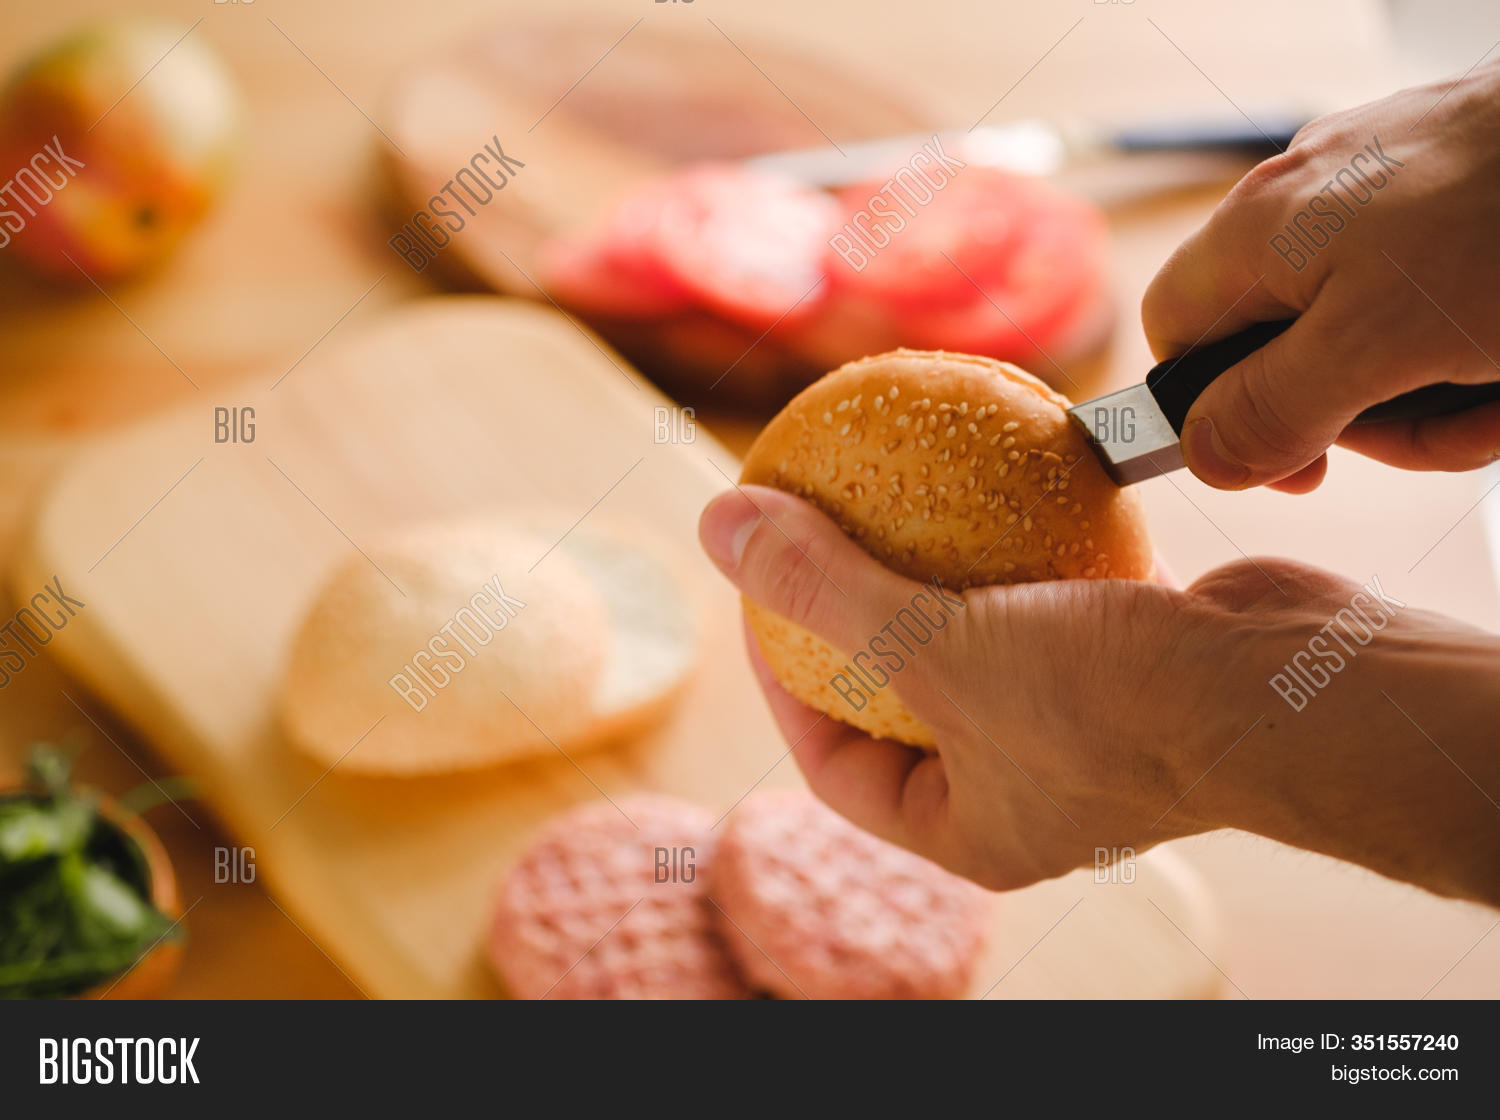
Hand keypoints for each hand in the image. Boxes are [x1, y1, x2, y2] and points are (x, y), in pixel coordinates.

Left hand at [701, 486, 1499, 904]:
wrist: (1300, 692)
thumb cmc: (1113, 703)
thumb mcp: (936, 646)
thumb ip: (823, 588)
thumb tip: (716, 524)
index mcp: (970, 828)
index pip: (835, 767)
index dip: (781, 689)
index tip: (758, 602)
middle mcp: (1026, 785)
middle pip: (904, 693)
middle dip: (859, 618)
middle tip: (815, 541)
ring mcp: (1087, 720)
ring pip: (982, 632)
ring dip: (941, 566)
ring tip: (891, 496)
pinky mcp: (1136, 653)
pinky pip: (1053, 589)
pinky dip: (1023, 538)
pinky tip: (991, 470)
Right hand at [1142, 59, 1499, 492]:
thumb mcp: (1375, 347)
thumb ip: (1273, 409)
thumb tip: (1201, 457)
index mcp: (1258, 232)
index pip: (1175, 336)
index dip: (1213, 409)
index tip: (1291, 461)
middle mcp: (1306, 204)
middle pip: (1288, 352)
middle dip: (1369, 416)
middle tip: (1444, 424)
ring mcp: (1386, 196)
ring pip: (1374, 340)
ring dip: (1442, 394)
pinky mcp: (1455, 196)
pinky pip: (1438, 305)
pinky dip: (1480, 348)